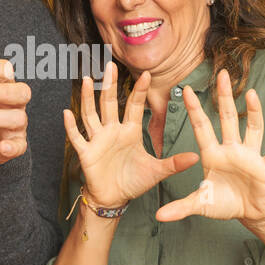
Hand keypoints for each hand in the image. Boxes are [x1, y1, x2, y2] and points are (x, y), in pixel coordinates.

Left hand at [0, 59, 30, 164]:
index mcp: (3, 86)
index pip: (5, 70)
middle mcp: (15, 103)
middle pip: (20, 92)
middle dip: (2, 92)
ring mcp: (17, 124)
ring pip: (16, 118)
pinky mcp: (16, 144)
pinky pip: (19, 145)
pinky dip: (12, 146)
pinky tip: (3, 146)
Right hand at [62, 62, 198, 209]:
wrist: (114, 199)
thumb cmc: (133, 182)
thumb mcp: (156, 172)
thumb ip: (174, 163)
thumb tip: (197, 157)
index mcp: (130, 132)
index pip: (135, 106)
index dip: (140, 91)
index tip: (146, 74)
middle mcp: (112, 131)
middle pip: (110, 104)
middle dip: (111, 85)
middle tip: (110, 65)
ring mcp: (98, 140)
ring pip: (91, 114)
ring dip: (89, 98)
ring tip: (89, 80)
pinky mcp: (86, 153)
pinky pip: (77, 137)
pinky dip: (71, 126)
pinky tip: (67, 113)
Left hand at [155, 67, 264, 230]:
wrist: (248, 213)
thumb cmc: (223, 202)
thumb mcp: (200, 205)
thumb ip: (181, 207)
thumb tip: (158, 216)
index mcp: (212, 154)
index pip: (202, 127)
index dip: (195, 109)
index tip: (187, 89)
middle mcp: (231, 149)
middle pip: (228, 118)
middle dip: (224, 98)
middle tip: (222, 74)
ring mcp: (250, 156)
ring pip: (253, 129)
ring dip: (254, 112)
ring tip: (253, 94)